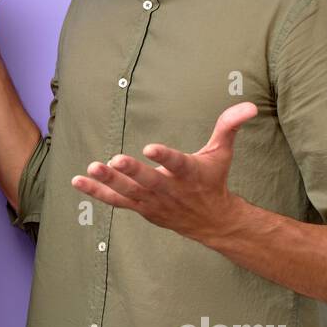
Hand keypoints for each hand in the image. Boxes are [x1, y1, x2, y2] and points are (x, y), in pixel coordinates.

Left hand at [71, 102, 257, 242]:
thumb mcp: (222, 152)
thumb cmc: (213, 181)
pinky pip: (115, 201)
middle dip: (131, 172)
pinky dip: (97, 192)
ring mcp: (153, 201)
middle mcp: (170, 189)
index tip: (151, 148)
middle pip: (148, 180)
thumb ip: (229, 126)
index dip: (165, 156)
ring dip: (109, 181)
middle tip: (115, 160)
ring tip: (92, 167)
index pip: (177, 164)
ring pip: (128, 192)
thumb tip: (249, 104)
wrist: (211, 222)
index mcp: (189, 173)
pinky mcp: (140, 207)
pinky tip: (77, 181)